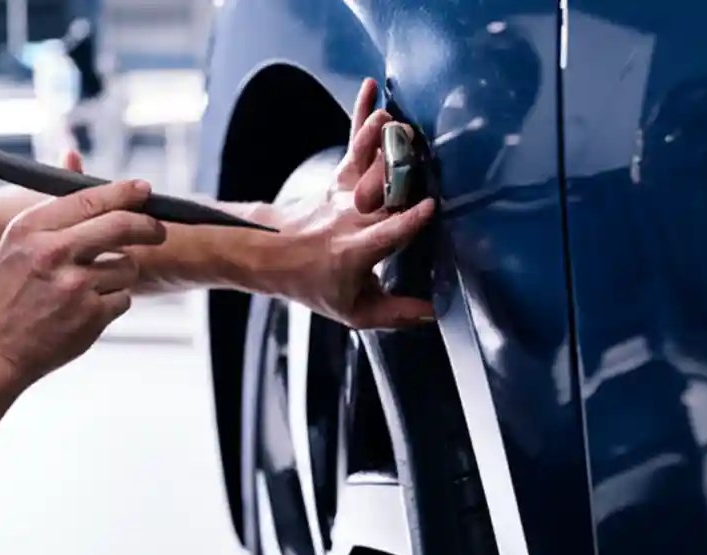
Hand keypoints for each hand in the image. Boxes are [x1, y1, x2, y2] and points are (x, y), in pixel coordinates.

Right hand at [0, 179, 165, 380]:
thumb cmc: (6, 294)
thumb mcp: (18, 242)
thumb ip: (53, 206)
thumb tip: (74, 157)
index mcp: (32, 229)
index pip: (90, 199)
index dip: (124, 192)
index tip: (143, 189)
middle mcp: (53, 252)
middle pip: (122, 226)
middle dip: (149, 226)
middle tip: (158, 231)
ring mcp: (74, 285)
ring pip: (127, 265)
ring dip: (120, 274)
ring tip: (90, 286)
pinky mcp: (90, 315)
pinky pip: (123, 298)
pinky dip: (112, 303)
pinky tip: (85, 311)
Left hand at [267, 78, 435, 329]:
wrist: (272, 255)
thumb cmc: (315, 283)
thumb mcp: (354, 312)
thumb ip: (396, 313)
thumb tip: (434, 312)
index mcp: (357, 252)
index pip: (387, 235)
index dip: (408, 222)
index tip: (431, 207)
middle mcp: (352, 218)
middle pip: (381, 193)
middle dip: (398, 173)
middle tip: (418, 152)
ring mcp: (346, 194)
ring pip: (364, 163)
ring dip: (377, 139)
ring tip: (390, 118)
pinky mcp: (341, 177)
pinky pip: (355, 144)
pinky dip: (362, 115)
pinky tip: (371, 89)